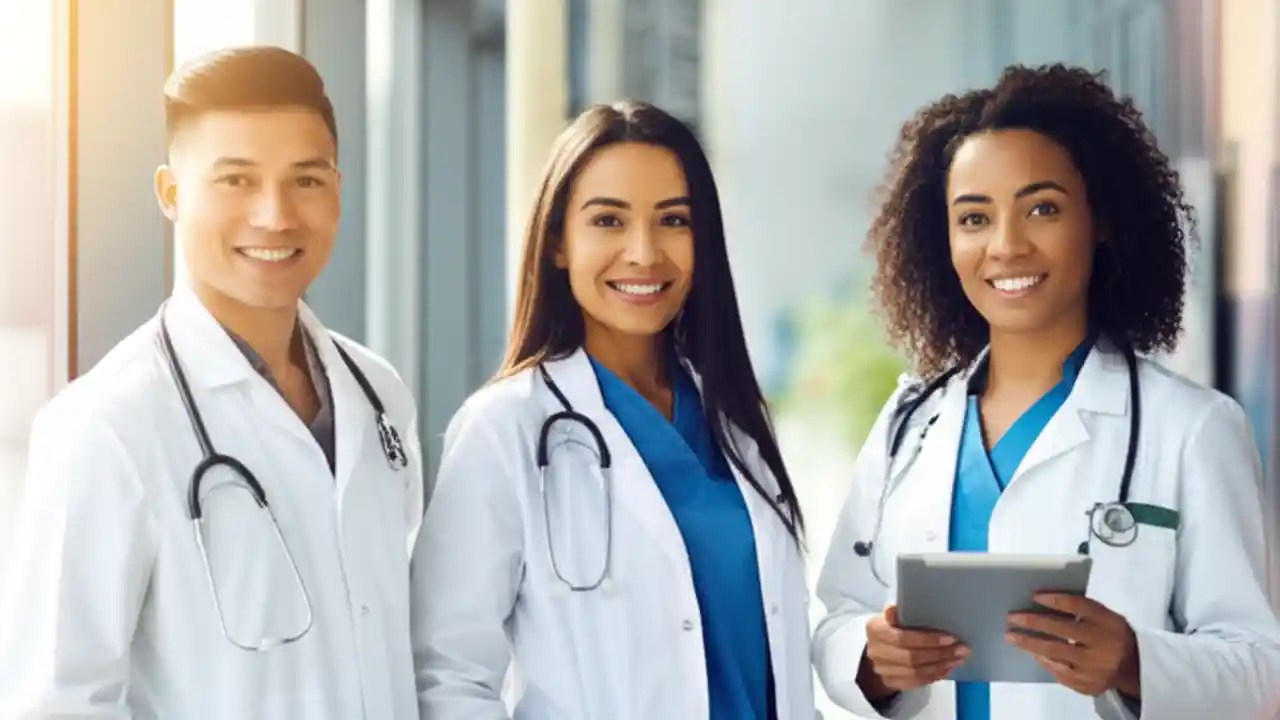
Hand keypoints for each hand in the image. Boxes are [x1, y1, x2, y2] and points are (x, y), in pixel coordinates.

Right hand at [859, 605, 969, 699]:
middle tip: (962, 649)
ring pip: (916, 672)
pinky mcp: (891, 682)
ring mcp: (883, 669)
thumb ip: (901, 612)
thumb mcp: (893, 614)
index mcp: (876, 629)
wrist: (877, 649)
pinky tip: (948, 668)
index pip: (903, 638)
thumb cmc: (891, 626)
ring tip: (959, 658)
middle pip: (912, 657)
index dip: (927, 640)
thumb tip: (901, 606)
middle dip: (940, 654)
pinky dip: (935, 675)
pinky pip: (917, 682)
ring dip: (941, 666)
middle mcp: (876, 651)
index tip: (950, 638)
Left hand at [1006, 593, 1140, 697]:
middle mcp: (1101, 643)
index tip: (1034, 595)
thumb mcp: (1105, 616)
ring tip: (1012, 636)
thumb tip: (1042, 600)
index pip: (1077, 605)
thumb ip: (1081, 609)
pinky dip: (1044, 661)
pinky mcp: (1088, 684)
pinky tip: (1032, 653)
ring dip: (1030, 644)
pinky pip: (1059, 672)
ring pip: (1055, 653)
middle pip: (1061, 630)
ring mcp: (1094, 667)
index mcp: (1107, 621)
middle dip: (1033, 622)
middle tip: (1012, 617)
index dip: (1054, 600)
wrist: (1134, 667)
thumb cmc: (1112, 635)